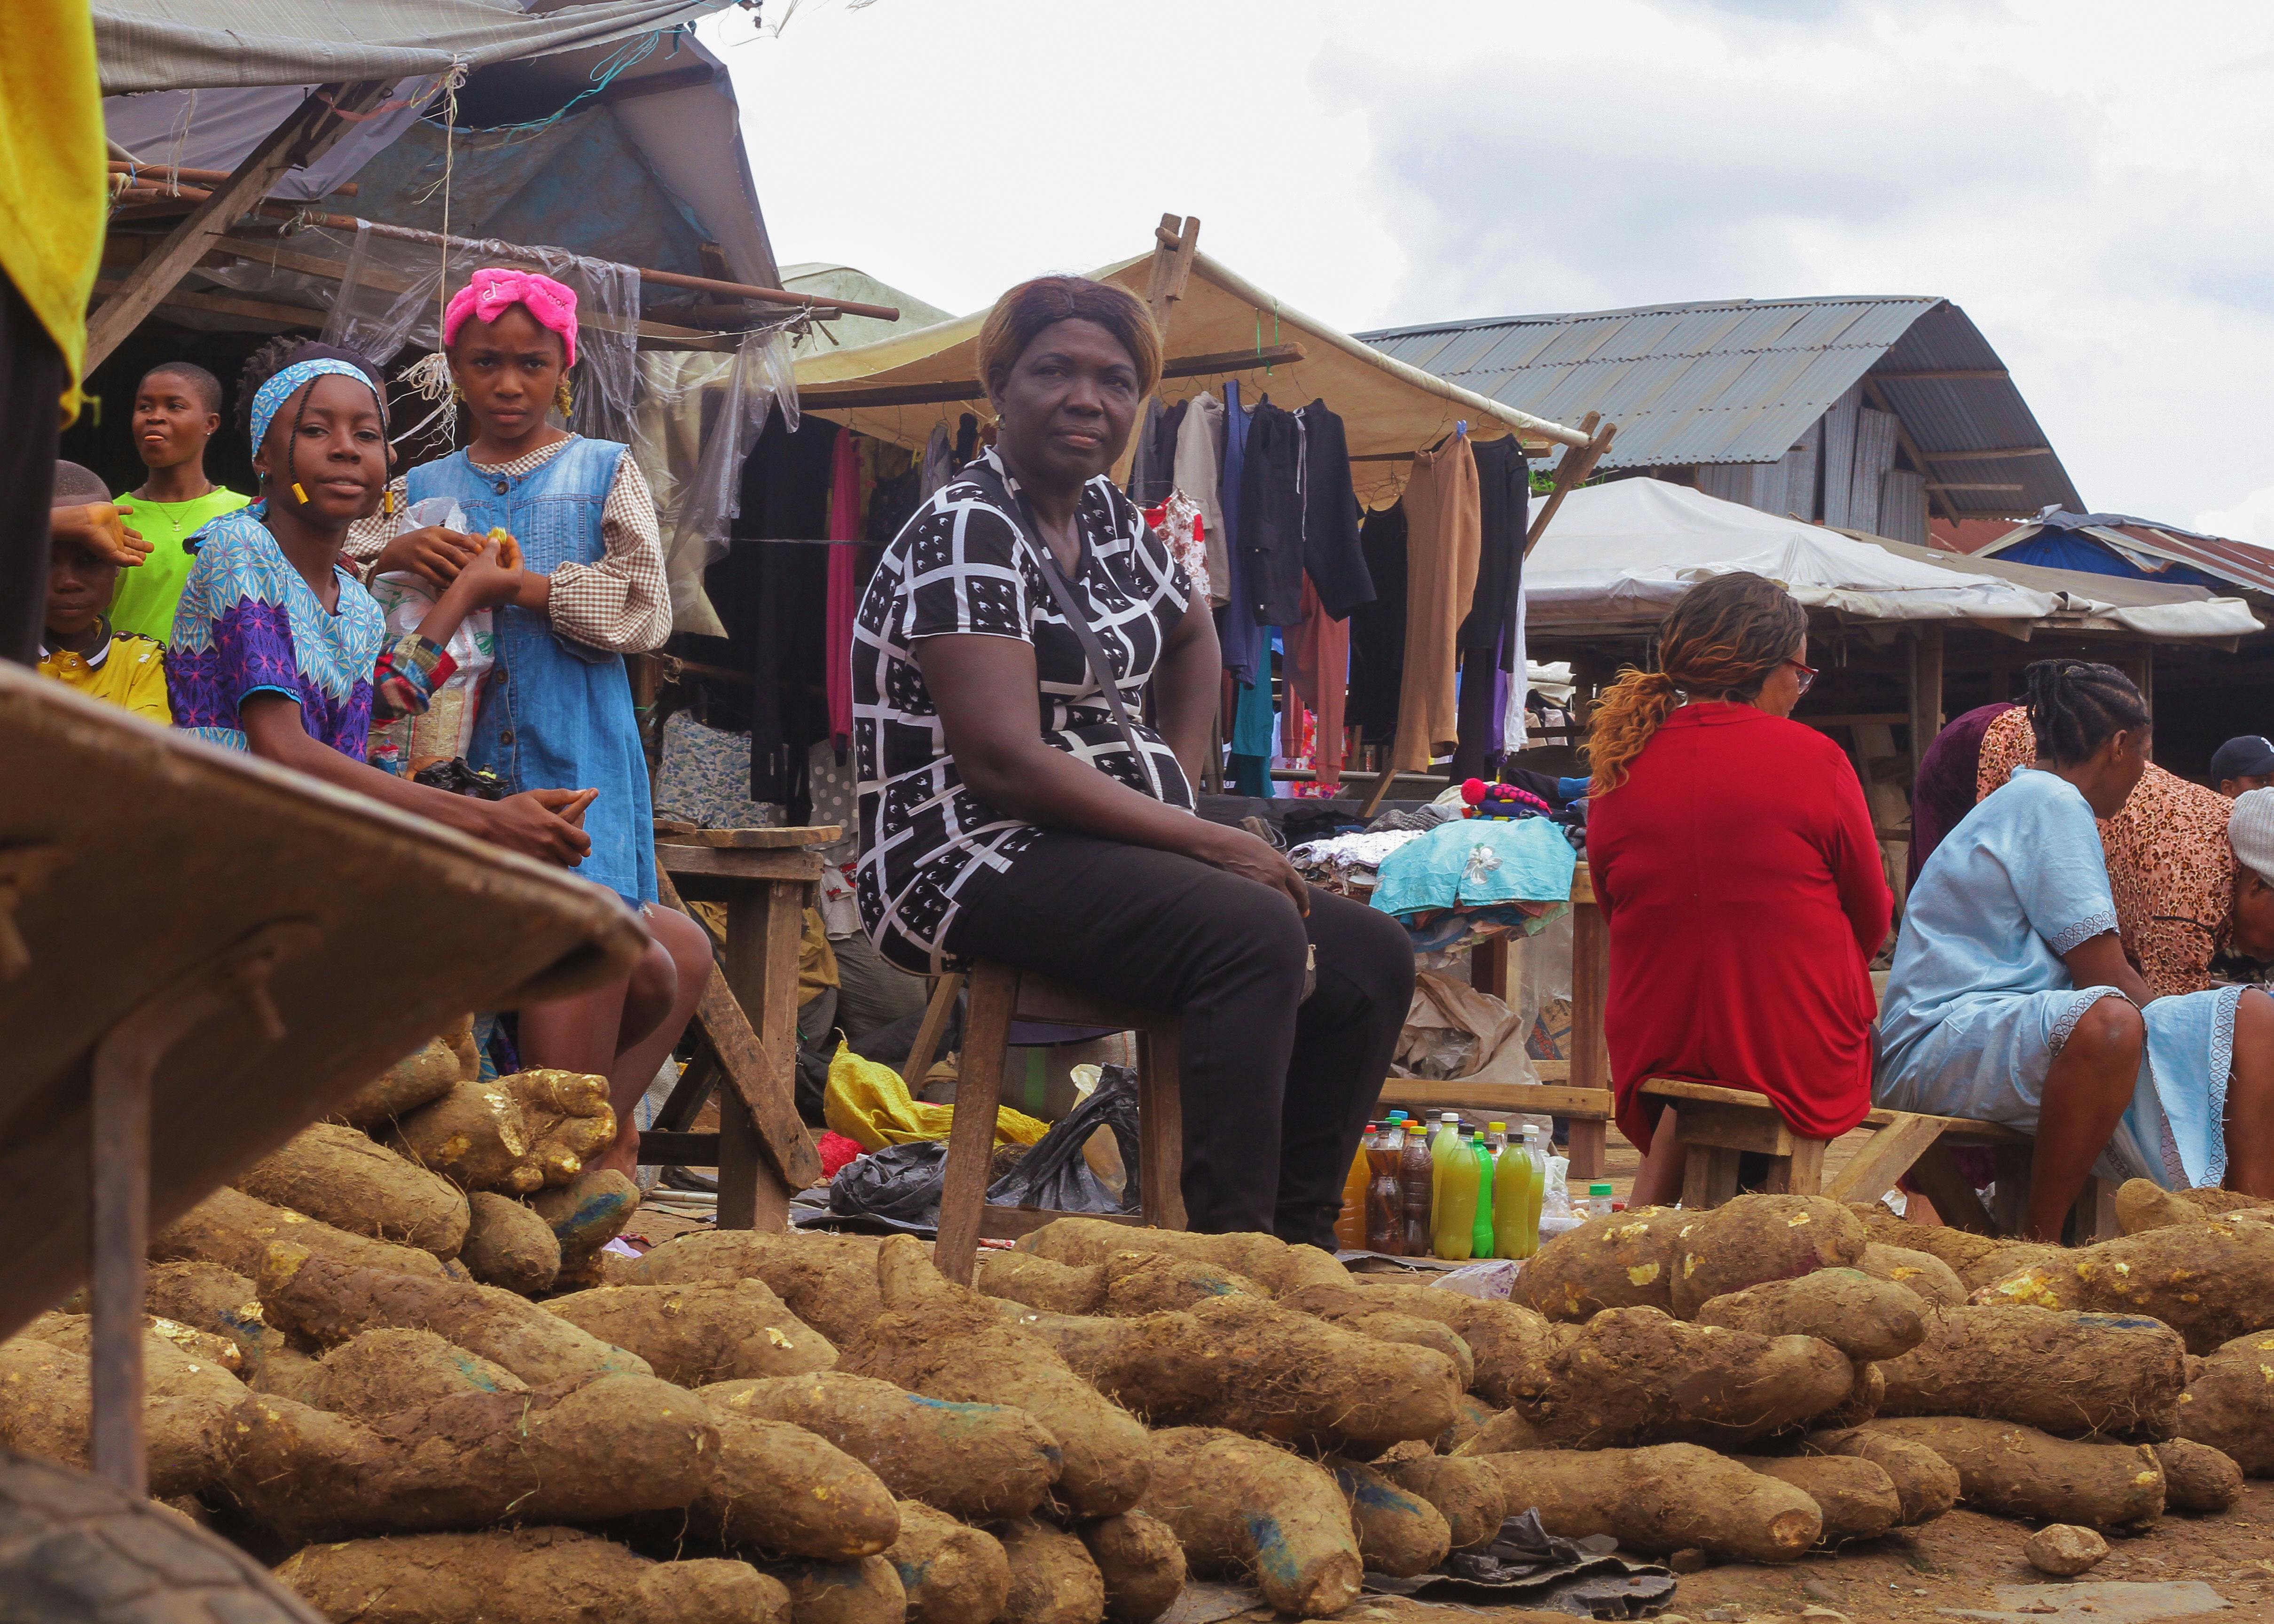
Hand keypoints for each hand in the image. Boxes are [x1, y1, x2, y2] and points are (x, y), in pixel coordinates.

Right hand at [52, 503, 149, 567]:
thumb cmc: (96, 540)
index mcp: (116, 547)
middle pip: (131, 542)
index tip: (145, 557)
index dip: (138, 555)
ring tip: (141, 536)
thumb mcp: (112, 555)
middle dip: (140, 546)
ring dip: (134, 533)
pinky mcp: (111, 511)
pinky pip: (120, 510)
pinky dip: (126, 510)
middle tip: (151, 548)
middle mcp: (115, 536)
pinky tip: (131, 510)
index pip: (130, 552)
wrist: (84, 522)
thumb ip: (126, 561)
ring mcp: (113, 524)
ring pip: (127, 530)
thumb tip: (141, 563)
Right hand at [375, 525, 481, 589]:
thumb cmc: (418, 542)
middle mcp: (429, 540)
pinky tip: (450, 586)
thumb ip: (449, 539)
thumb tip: (474, 544)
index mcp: (436, 531)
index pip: (459, 537)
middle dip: (467, 563)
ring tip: (467, 581)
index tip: (483, 554)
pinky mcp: (414, 564)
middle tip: (478, 572)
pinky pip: (431, 575)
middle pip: (453, 552)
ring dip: (456, 574)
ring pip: (444, 564)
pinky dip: (442, 581)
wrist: (393, 550)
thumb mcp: (432, 535)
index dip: (473, 546)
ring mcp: (421, 552)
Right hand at [442, 538, 523, 610]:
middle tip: (500, 541)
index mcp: (516, 579)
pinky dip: (496, 569)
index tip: (508, 536)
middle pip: (513, 566)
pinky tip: (489, 560)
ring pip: (506, 573)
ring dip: (500, 560)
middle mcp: (515, 588)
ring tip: (493, 548)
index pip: (518, 558)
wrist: (460, 598)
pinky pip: (501, 579)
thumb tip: (496, 540)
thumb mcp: (485, 558)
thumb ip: (493, 548)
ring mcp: (506, 594)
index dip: (512, 545)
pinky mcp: (498, 597)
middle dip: (506, 552)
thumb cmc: (474, 577)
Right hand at [482, 787, 596, 865]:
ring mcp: (538, 857)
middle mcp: (549, 843)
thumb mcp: (535, 797)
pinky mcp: (528, 866)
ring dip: (562, 863)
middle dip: (574, 854)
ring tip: (555, 855)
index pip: (583, 841)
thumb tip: (583, 791)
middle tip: (567, 849)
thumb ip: (561, 795)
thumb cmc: (510, 808)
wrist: (485, 824)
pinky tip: (544, 862)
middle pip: (575, 858)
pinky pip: (548, 874)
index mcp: (555, 825)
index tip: (578, 840)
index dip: (583, 842)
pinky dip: (549, 870)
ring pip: (563, 869)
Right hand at [1189, 821, 1309, 915]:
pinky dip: (1261, 911)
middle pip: (1292, 904)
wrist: (1218, 844)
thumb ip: (1277, 867)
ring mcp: (1260, 889)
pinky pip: (1259, 908)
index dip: (1304, 903)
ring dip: (1277, 912)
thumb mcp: (1266, 851)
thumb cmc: (1240, 843)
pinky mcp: (1246, 896)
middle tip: (1292, 917)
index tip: (1305, 911)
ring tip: (1274, 915)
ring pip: (1276, 909)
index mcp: (1282, 866)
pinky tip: (1258, 910)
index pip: (1301, 890)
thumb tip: (1284, 880)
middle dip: (1293, 911)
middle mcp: (1274, 879)